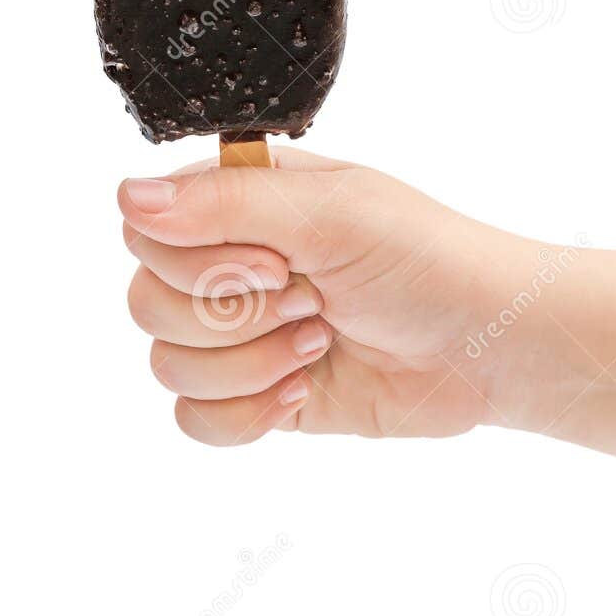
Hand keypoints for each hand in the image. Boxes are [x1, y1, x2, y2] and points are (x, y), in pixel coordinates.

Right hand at [117, 148, 552, 444]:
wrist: (487, 347)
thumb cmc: (424, 260)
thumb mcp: (332, 213)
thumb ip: (226, 204)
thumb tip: (128, 196)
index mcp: (241, 202)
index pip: (146, 229)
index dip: (199, 259)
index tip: (275, 260)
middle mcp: (229, 264)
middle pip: (146, 302)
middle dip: (234, 316)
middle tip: (311, 301)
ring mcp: (239, 335)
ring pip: (167, 365)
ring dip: (251, 364)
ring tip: (321, 341)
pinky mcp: (256, 395)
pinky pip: (194, 420)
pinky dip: (245, 415)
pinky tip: (302, 391)